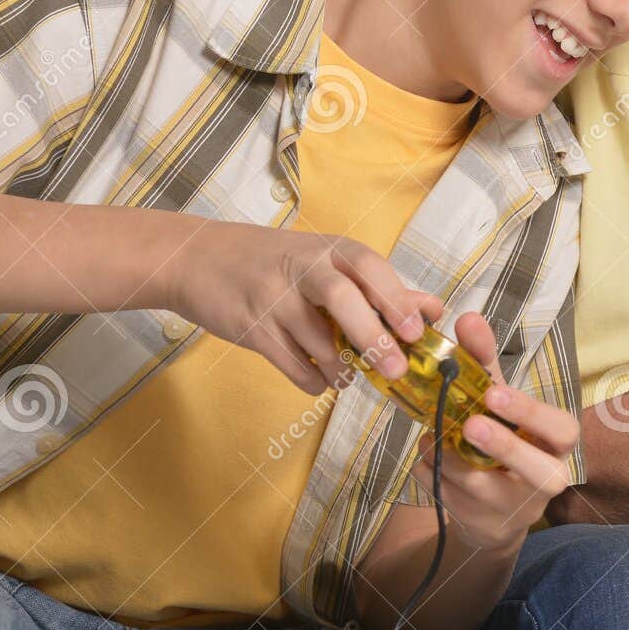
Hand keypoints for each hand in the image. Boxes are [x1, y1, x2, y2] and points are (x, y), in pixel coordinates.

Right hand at [161, 219, 437, 394]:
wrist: (196, 258)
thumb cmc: (276, 262)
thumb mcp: (327, 261)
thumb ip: (379, 287)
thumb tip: (433, 310)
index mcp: (330, 249)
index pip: (370, 267)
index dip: (396, 298)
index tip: (417, 331)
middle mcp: (301, 268)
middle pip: (342, 298)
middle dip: (373, 337)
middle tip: (395, 369)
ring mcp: (272, 297)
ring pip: (316, 340)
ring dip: (341, 368)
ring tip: (350, 377)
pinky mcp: (250, 326)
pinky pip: (290, 363)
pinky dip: (312, 380)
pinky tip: (321, 380)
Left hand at [408, 311, 579, 554]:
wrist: (492, 506)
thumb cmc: (501, 438)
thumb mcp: (495, 400)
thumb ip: (483, 361)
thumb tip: (467, 318)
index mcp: (556, 444)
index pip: (561, 430)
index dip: (530, 414)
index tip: (495, 395)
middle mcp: (547, 479)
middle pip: (538, 470)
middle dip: (502, 447)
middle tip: (469, 423)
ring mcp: (517, 509)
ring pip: (483, 486)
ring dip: (450, 458)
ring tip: (431, 435)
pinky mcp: (486, 527)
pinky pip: (451, 498)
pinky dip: (433, 474)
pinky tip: (429, 459)